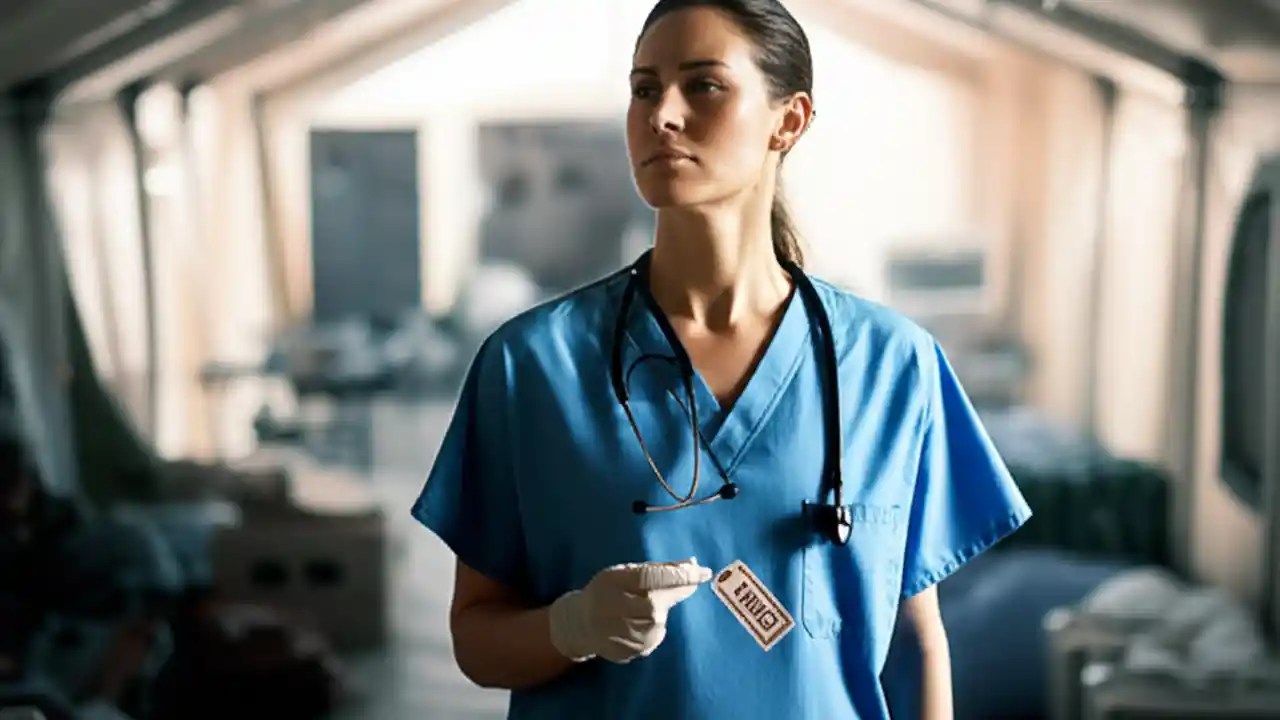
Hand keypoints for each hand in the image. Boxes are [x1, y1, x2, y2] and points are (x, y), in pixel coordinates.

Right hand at [549, 557, 711, 663]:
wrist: (581, 624)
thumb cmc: (609, 591)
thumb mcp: (627, 572)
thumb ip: (659, 569)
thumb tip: (694, 563)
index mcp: (612, 581)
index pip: (650, 577)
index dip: (678, 575)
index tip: (704, 572)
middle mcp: (613, 608)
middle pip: (656, 602)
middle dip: (675, 593)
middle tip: (686, 585)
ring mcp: (618, 633)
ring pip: (658, 622)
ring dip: (662, 611)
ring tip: (646, 607)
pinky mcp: (626, 651)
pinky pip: (653, 638)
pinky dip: (654, 628)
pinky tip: (641, 623)